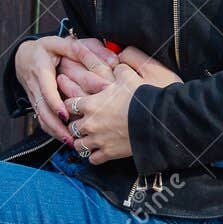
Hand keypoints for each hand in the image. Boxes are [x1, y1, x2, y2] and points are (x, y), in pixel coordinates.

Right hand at [14, 36, 117, 143]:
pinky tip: (63, 137)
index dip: (54, 103)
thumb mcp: (59, 43)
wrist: (22, 56)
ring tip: (70, 141)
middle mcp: (35, 85)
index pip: (46, 89)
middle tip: (71, 137)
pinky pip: (41, 119)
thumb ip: (81, 50)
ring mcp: (34, 96)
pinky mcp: (36, 103)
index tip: (65, 115)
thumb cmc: (46, 49)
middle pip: (42, 109)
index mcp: (41, 69)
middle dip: (55, 125)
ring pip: (40, 117)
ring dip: (54, 131)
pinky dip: (51, 130)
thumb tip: (109, 60)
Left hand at [66, 47, 182, 164]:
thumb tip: (117, 64)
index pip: (68, 104)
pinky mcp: (108, 153)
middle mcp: (89, 123)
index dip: (71, 104)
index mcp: (90, 104)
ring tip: (87, 139)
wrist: (154, 119)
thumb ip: (118, 68)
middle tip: (82, 122)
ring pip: (78, 146)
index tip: (75, 105)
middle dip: (75, 124)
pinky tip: (98, 151)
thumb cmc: (140, 96)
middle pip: (71, 127)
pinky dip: (94, 156)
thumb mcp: (128, 76)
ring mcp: (97, 140)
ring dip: (81, 142)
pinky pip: (92, 159)